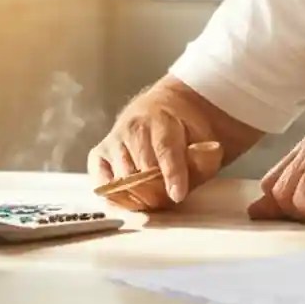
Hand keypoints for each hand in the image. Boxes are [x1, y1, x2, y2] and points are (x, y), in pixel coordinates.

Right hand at [87, 88, 217, 210]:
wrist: (165, 103)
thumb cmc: (188, 124)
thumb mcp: (205, 133)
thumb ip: (203, 158)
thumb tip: (189, 184)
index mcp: (162, 119)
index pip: (165, 150)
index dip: (172, 174)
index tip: (177, 195)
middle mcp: (133, 128)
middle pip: (142, 170)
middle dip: (157, 190)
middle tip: (169, 199)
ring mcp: (113, 141)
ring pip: (123, 180)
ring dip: (138, 196)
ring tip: (153, 198)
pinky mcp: (99, 154)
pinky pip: (103, 184)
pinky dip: (115, 197)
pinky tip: (130, 199)